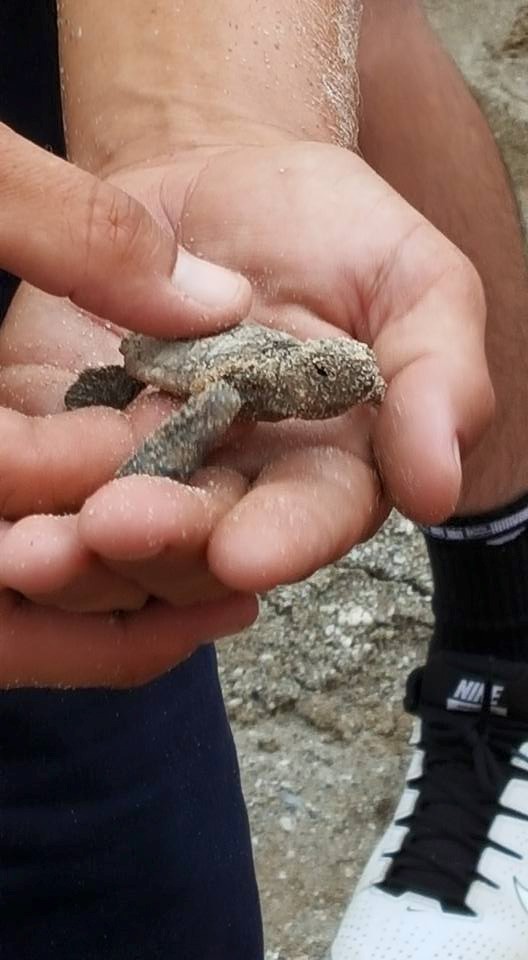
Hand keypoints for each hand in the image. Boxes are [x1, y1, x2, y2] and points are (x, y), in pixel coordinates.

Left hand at [0, 142, 492, 610]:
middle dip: (158, 546)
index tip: (245, 555)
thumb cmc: (336, 235)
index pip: (307, 521)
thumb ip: (438, 378)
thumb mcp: (416, 283)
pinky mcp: (64, 427)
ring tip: (35, 546)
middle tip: (116, 527)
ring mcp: (143, 463)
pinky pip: (39, 473)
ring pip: (109, 535)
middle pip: (196, 546)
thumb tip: (438, 488)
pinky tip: (4, 508)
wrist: (228, 185)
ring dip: (74, 550)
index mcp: (323, 471)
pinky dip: (19, 495)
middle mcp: (231, 487)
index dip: (281, 542)